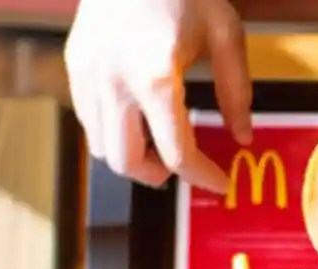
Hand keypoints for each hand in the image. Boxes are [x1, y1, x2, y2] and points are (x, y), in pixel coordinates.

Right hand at [65, 0, 251, 191]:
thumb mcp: (227, 36)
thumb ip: (237, 91)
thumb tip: (242, 137)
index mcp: (156, 75)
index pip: (176, 151)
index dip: (202, 177)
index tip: (221, 183)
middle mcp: (113, 80)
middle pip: (125, 160)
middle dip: (158, 176)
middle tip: (184, 171)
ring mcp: (87, 72)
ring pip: (101, 145)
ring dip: (133, 156)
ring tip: (163, 145)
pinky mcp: (74, 63)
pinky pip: (88, 118)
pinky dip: (113, 131)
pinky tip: (139, 119)